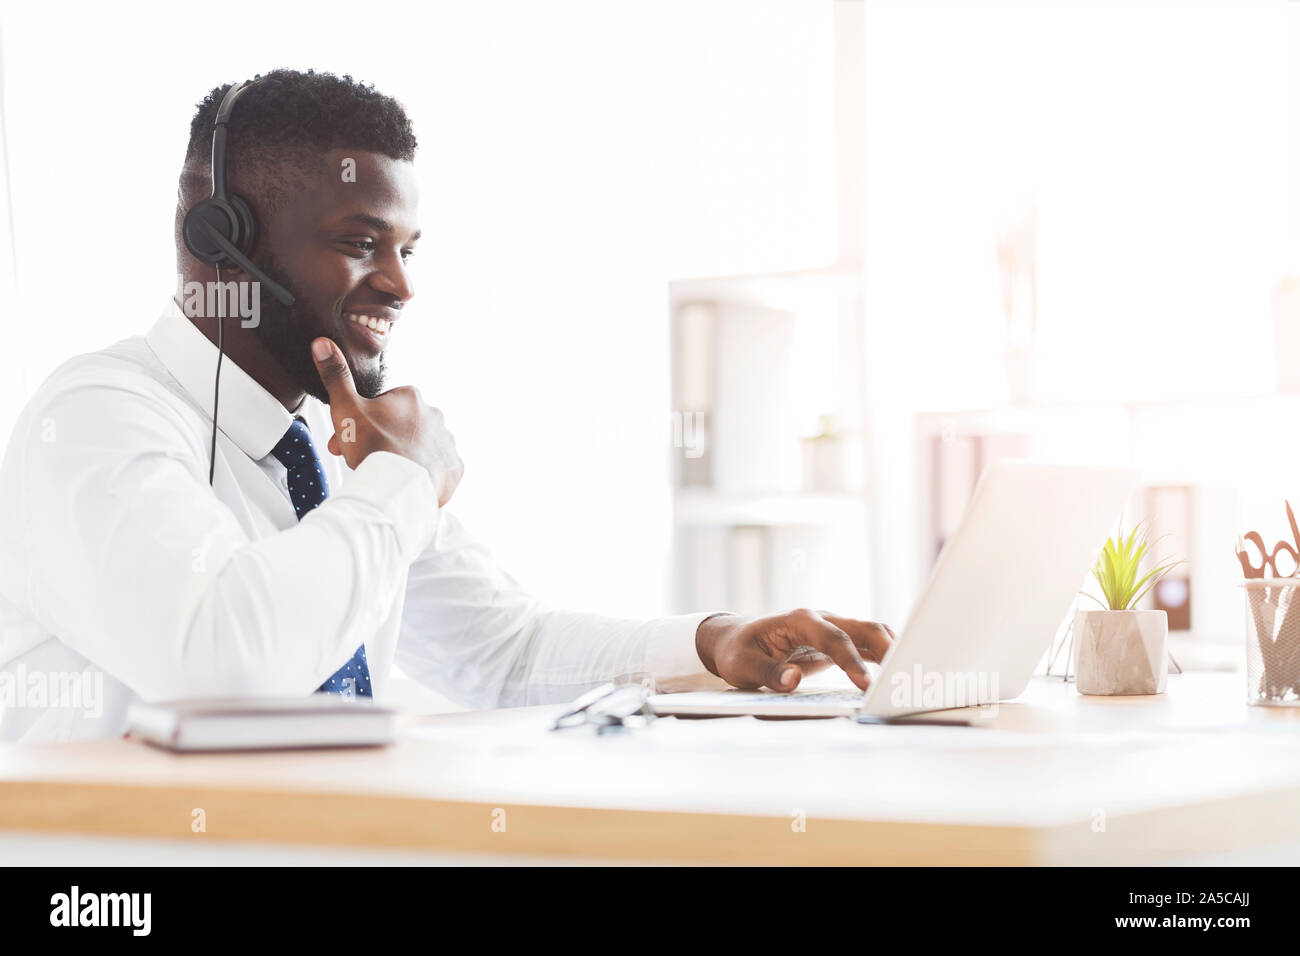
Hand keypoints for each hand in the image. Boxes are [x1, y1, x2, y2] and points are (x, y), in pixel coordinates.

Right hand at [311, 337, 463, 505]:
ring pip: (420, 446)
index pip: (383, 407)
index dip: (364, 422)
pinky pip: (438, 468)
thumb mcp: (345, 408)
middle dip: (382, 441)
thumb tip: (323, 344)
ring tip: (386, 471)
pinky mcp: (454, 467)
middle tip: (363, 458)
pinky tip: (409, 480)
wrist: (396, 487)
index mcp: (410, 397)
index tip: (352, 437)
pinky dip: (425, 474)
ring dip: (405, 455)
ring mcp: (447, 442)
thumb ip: (335, 376)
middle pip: (401, 427)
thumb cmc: (373, 448)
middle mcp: (434, 415)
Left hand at [695, 608, 895, 691]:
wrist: (737, 639)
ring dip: (893, 651)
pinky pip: (869, 645)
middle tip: (905, 675)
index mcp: (800, 620)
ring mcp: (833, 627)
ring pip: (872, 633)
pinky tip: (902, 673)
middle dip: (888, 649)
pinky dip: (886, 656)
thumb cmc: (740, 651)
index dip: (852, 660)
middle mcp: (822, 618)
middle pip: (864, 628)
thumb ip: (767, 673)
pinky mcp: (838, 641)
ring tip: (913, 675)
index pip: (834, 638)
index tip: (866, 683)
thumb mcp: (743, 666)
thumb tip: (793, 681)